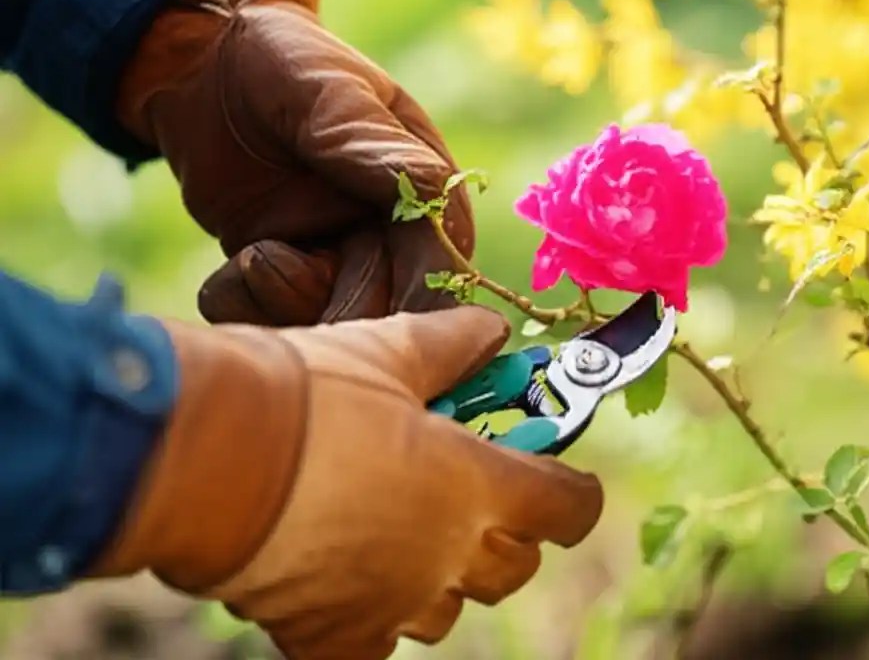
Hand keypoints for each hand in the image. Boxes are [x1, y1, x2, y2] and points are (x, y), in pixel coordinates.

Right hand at [86, 307, 603, 659]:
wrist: (201, 452)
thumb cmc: (302, 394)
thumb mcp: (386, 351)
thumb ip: (451, 346)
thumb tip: (490, 333)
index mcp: (477, 484)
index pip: (568, 507)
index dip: (573, 494)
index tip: (563, 484)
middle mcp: (448, 554)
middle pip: (515, 565)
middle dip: (506, 533)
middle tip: (472, 498)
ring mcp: (394, 603)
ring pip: (449, 610)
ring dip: (441, 578)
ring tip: (401, 535)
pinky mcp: (334, 637)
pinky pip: (376, 647)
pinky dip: (371, 624)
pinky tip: (346, 583)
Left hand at [117, 0, 469, 325]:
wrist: (201, 68)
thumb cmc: (279, 60)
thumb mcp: (323, 87)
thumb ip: (368, 139)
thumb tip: (430, 185)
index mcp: (423, 183)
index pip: (443, 251)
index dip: (424, 288)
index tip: (393, 312)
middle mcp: (388, 232)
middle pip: (394, 304)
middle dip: (351, 312)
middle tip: (299, 295)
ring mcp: (335, 258)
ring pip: (333, 321)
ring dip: (290, 307)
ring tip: (251, 261)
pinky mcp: (282, 276)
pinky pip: (271, 317)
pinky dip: (244, 308)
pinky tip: (228, 271)